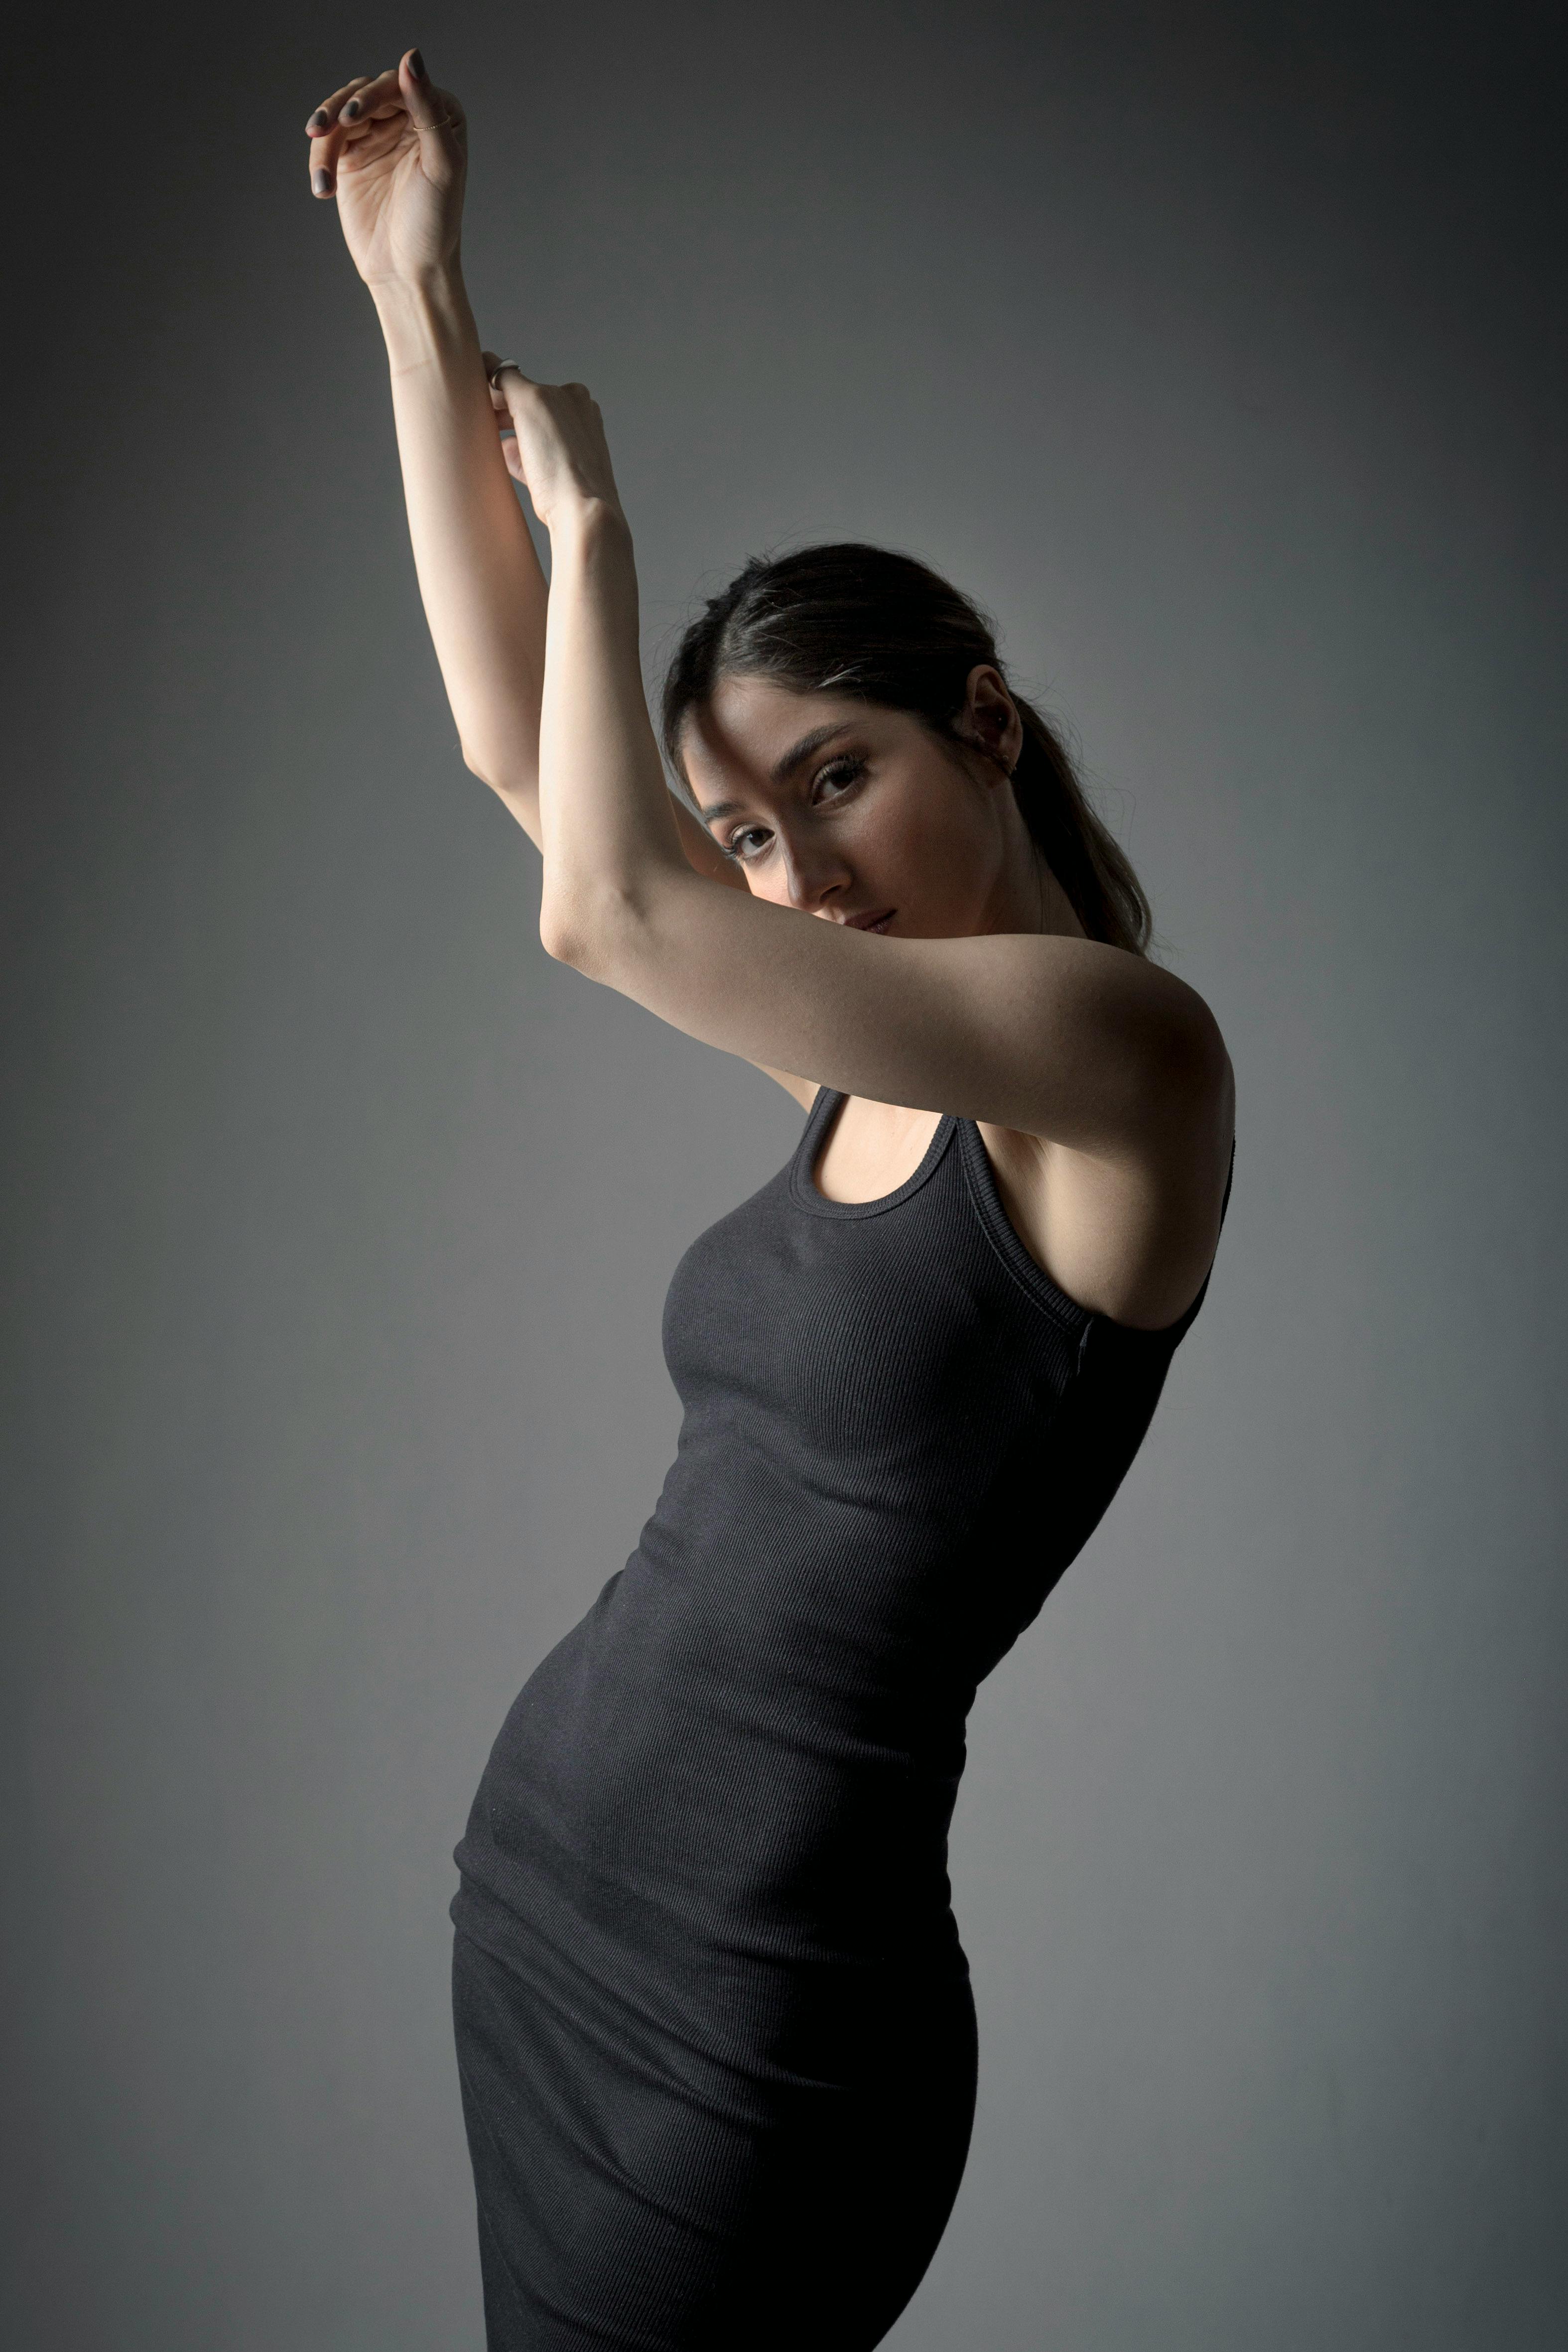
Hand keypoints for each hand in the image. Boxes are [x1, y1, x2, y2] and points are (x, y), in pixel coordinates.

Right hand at [305, 49, 465, 288]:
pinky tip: (322, 186)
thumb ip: (428, 111)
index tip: (352, 115)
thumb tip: (411, 57)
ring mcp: (378, 136)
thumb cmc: (434, 224)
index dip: (372, 95)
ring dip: (325, 133)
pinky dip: (320, 159)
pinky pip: (328, 142)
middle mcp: (408, 119)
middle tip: (324, 130)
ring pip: (341, 115)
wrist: (408, 272)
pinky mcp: (351, 158)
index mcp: (439, 115)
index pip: (400, 86)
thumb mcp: (440, 165)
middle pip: (365, 94)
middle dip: (341, 110)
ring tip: (320, 163)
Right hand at [484, 365, 625, 533]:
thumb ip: (508, 378)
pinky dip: (517, 461)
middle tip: (474, 420)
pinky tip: (505, 465)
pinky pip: (532, 463)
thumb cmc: (561, 459)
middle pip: (527, 410)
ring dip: (506, 437)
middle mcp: (578, 420)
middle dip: (500, 414)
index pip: (526, 383)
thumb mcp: (531, 402)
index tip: (472, 395)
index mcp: (574, 397)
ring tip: (485, 442)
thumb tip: (488, 361)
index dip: (495, 389)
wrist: (580, 514)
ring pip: (528, 436)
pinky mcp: (563, 479)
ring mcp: (571, 450)